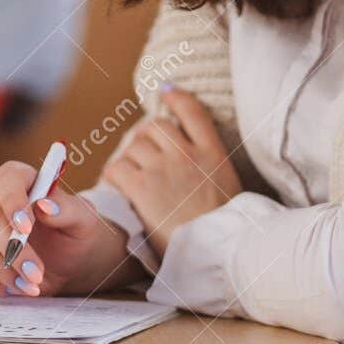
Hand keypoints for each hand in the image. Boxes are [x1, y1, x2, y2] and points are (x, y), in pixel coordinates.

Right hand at [0, 158, 141, 296]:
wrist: (70, 264)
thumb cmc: (75, 235)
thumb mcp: (84, 222)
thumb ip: (69, 209)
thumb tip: (46, 205)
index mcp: (19, 179)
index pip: (6, 179)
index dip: (12, 201)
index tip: (26, 227)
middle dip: (12, 249)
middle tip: (36, 273)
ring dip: (1, 271)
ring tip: (30, 286)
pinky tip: (12, 289)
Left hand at [99, 87, 239, 256]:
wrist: (218, 251)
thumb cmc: (224, 231)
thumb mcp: (229, 189)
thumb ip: (210, 171)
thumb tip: (195, 168)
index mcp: (214, 154)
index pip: (193, 111)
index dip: (176, 97)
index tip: (167, 92)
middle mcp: (188, 155)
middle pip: (156, 126)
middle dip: (146, 136)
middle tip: (142, 155)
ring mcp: (164, 169)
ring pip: (134, 145)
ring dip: (129, 158)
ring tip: (129, 175)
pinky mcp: (142, 187)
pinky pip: (117, 168)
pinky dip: (113, 175)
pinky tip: (115, 185)